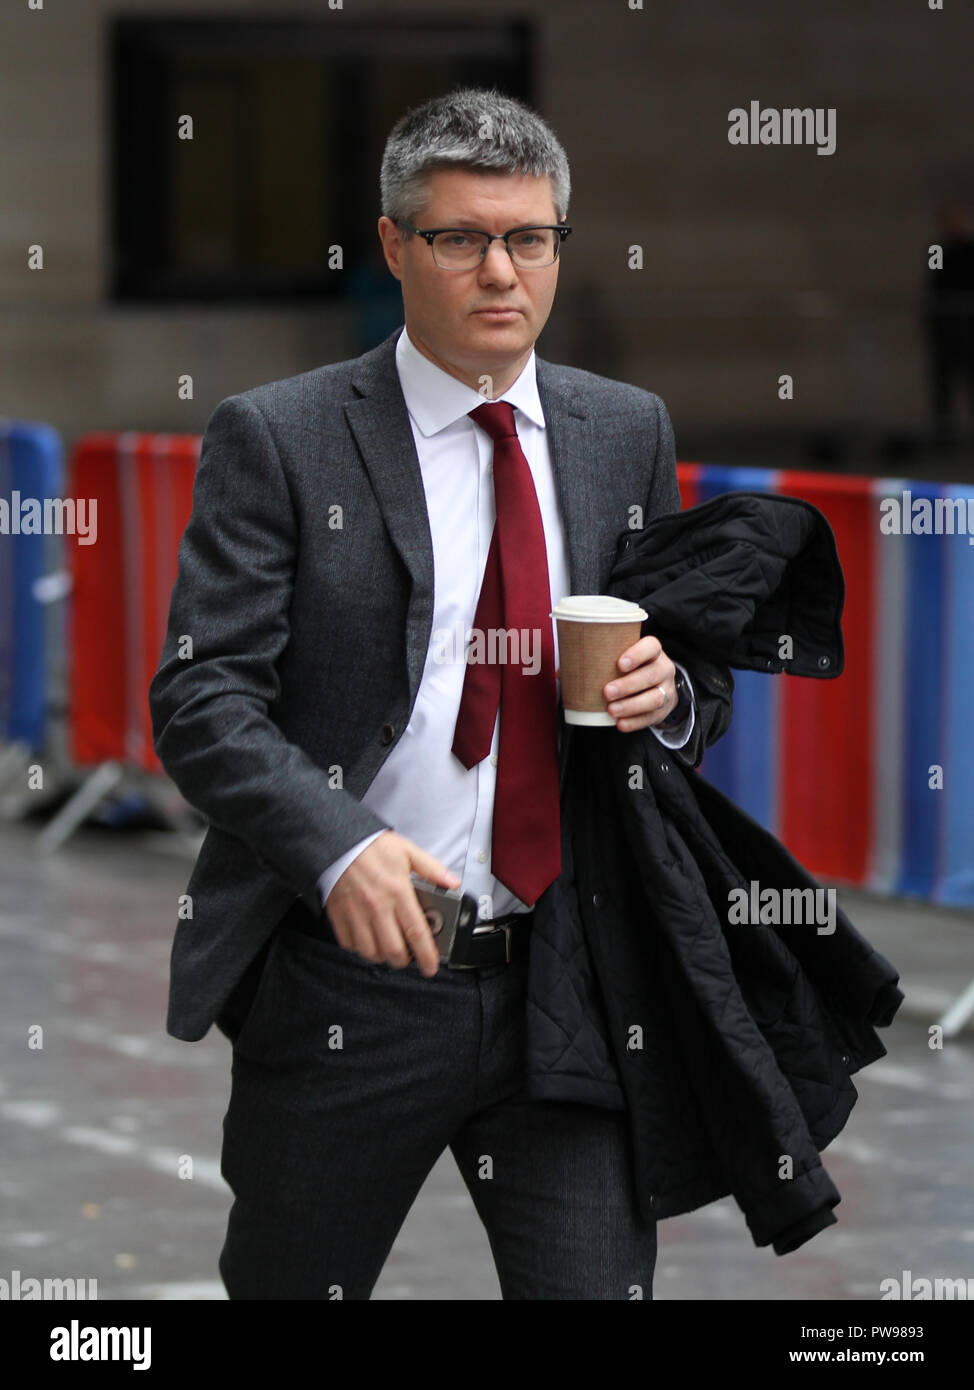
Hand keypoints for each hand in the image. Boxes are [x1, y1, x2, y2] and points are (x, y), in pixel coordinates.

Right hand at [324, 830, 458, 976]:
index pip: (416, 932)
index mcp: (398, 892)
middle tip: (410, 956)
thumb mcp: (407, 851)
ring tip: (389, 948)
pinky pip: (349, 945)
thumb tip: (452, 882)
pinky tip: (368, 941)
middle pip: (394, 950)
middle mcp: (377, 907)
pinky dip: (360, 949)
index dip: (426, 955)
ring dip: (383, 957)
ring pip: (371, 952)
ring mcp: (356, 913)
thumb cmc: (371, 846)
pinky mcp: (339, 916)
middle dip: (405, 960)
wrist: (338, 841)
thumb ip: (431, 869)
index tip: (430, 966)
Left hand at [601, 636, 677, 731]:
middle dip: (628, 685)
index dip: (637, 654)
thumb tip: (564, 670)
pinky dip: (634, 722)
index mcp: (653, 651)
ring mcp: (666, 690)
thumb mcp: (624, 658)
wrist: (658, 686)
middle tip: (607, 692)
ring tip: (611, 710)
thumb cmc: (633, 669)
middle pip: (651, 675)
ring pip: (655, 698)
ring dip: (631, 706)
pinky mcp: (663, 710)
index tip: (620, 664)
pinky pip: (651, 717)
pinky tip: (620, 724)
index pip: (651, 647)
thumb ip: (601, 659)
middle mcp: (663, 668)